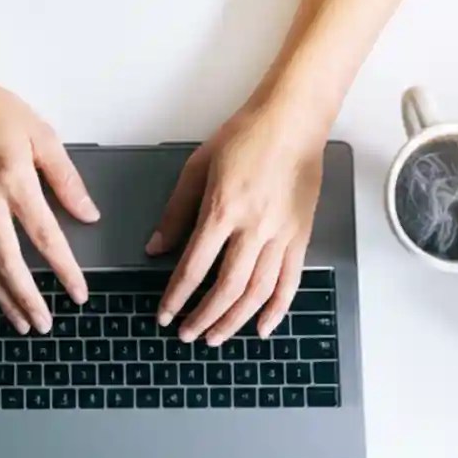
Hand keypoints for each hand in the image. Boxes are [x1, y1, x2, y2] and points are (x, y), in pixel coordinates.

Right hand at [0, 75, 99, 333]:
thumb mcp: (43, 136)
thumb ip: (66, 179)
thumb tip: (88, 215)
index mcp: (15, 182)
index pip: (45, 237)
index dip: (64, 269)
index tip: (78, 293)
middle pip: (9, 263)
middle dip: (28, 298)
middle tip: (45, 324)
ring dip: (2, 298)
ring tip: (20, 323)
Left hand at [146, 99, 325, 344]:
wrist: (291, 121)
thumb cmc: (244, 137)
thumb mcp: (197, 168)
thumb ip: (176, 212)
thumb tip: (156, 248)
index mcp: (222, 210)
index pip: (194, 267)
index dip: (177, 296)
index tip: (165, 314)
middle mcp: (254, 227)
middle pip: (226, 288)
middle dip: (203, 317)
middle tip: (187, 334)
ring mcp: (281, 234)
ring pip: (257, 291)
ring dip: (234, 320)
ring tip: (215, 337)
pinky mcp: (301, 235)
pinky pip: (290, 281)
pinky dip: (277, 309)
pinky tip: (262, 328)